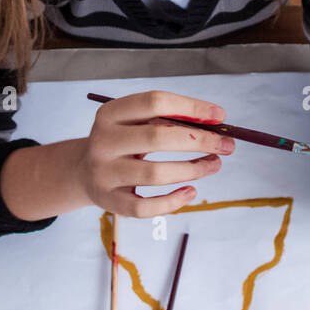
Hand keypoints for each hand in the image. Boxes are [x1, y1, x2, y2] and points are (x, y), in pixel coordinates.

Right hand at [78, 90, 234, 217]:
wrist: (83, 172)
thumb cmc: (123, 142)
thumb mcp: (134, 123)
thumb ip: (168, 119)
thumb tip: (215, 123)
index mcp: (110, 113)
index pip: (155, 102)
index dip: (191, 108)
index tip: (220, 116)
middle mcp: (103, 141)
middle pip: (157, 138)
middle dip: (199, 140)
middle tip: (226, 145)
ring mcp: (104, 173)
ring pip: (155, 174)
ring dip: (193, 170)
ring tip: (213, 164)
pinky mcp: (109, 201)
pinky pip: (145, 207)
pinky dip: (173, 201)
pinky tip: (190, 191)